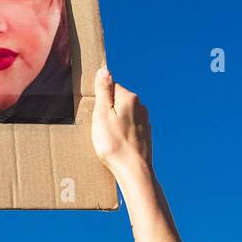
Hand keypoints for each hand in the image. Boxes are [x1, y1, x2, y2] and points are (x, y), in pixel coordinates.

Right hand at [91, 65, 153, 187]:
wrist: (134, 170)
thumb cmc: (114, 144)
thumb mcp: (101, 114)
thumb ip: (103, 91)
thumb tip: (104, 70)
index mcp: (130, 98)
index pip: (110, 87)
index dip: (99, 100)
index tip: (95, 114)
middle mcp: (140, 106)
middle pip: (116, 101)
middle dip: (106, 112)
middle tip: (99, 128)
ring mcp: (145, 121)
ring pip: (123, 115)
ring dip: (114, 123)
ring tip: (108, 139)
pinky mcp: (145, 135)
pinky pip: (129, 128)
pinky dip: (121, 134)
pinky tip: (117, 145)